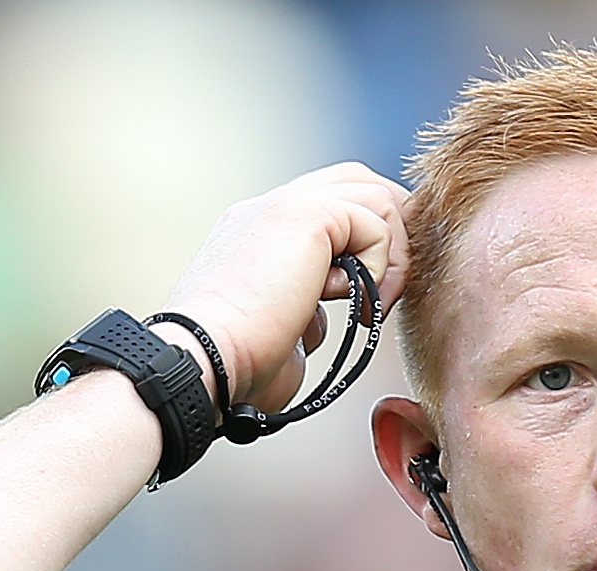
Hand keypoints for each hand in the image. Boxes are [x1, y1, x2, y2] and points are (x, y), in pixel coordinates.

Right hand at [163, 162, 409, 416]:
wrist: (205, 360)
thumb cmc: (236, 363)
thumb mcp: (283, 326)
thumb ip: (310, 303)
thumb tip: (333, 308)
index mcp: (260, 229)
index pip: (333, 203)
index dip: (369, 240)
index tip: (370, 296)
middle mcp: (271, 207)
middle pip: (360, 181)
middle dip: (391, 231)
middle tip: (387, 290)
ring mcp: (286, 204)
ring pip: (376, 197)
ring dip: (390, 256)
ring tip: (370, 304)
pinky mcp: (306, 214)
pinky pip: (376, 222)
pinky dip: (380, 267)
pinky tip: (355, 303)